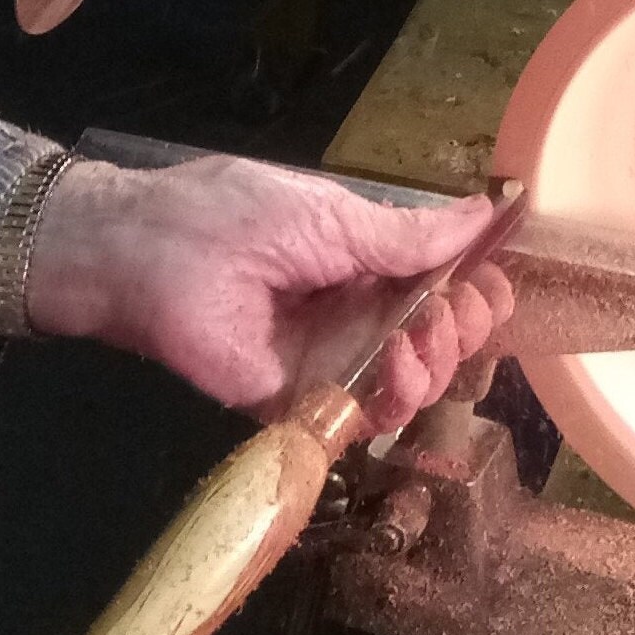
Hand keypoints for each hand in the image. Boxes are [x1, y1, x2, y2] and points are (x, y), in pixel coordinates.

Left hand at [23, 155, 513, 422]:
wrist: (144, 253)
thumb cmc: (231, 217)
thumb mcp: (332, 215)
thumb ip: (407, 234)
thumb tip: (484, 214)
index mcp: (364, 264)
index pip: (441, 288)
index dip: (475, 291)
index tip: (489, 283)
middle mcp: (355, 319)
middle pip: (440, 342)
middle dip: (464, 328)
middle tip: (452, 310)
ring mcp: (330, 365)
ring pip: (414, 385)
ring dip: (437, 362)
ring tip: (419, 337)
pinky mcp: (299, 406)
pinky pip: (363, 420)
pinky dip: (396, 399)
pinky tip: (398, 368)